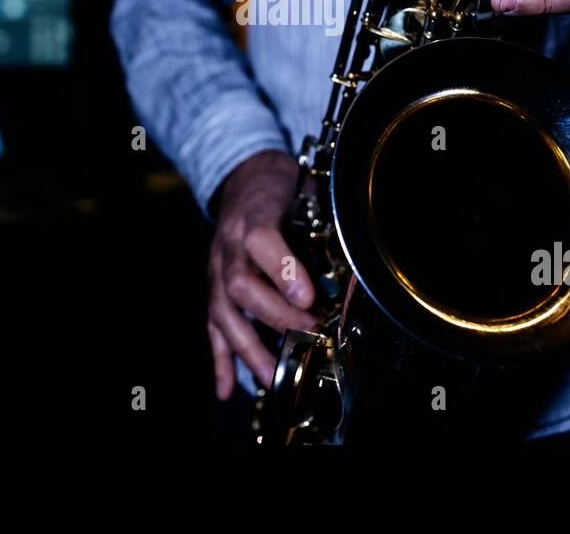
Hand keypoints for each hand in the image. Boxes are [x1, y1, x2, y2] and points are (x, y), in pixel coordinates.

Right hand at [207, 150, 316, 398]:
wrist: (245, 179)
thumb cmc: (282, 188)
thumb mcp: (306, 191)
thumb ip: (323, 220)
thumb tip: (356, 257)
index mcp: (254, 216)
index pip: (261, 240)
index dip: (283, 269)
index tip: (308, 296)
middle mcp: (229, 247)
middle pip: (242, 284)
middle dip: (275, 316)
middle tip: (309, 335)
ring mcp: (216, 272)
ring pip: (224, 314)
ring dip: (249, 349)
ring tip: (273, 377)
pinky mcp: (213, 291)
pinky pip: (212, 328)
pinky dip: (220, 361)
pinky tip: (228, 390)